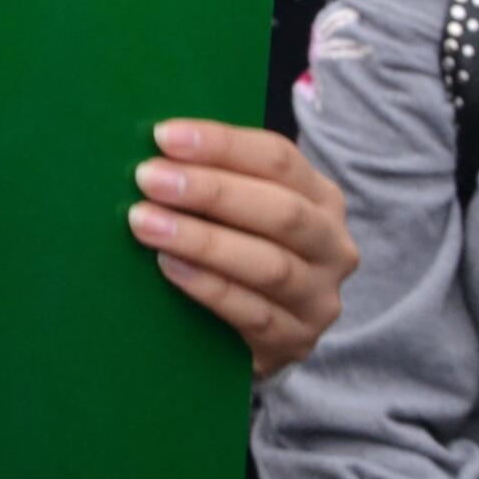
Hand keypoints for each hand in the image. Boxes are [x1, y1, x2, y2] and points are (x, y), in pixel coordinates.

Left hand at [128, 117, 357, 376]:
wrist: (263, 336)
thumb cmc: (243, 250)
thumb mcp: (245, 210)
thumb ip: (218, 180)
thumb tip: (157, 151)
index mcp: (321, 197)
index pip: (278, 158)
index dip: (222, 144)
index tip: (163, 137)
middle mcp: (331, 245)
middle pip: (280, 211)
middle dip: (210, 191)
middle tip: (149, 180)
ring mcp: (318, 297)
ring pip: (268, 265)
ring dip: (202, 240)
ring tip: (147, 224)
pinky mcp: (296, 341)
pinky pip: (253, 312)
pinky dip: (208, 286)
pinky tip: (169, 267)